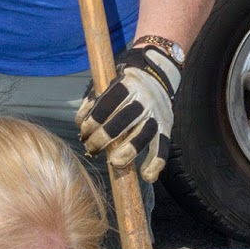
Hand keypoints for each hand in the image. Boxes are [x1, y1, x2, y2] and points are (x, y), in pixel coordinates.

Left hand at [75, 44, 181, 182]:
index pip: (108, 104)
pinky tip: (147, 176)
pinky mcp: (168, 125)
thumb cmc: (124, 82)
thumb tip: (81, 122)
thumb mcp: (108, 81)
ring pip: (145, 134)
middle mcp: (145, 98)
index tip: (83, 131)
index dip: (93, 120)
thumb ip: (94, 100)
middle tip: (92, 149)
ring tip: (115, 163)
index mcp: (128, 83)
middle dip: (105, 137)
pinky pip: (163, 146)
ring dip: (129, 151)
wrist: (157, 72)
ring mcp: (158, 112)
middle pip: (124, 120)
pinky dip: (156, 162)